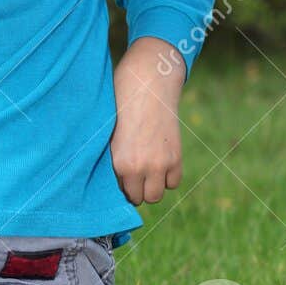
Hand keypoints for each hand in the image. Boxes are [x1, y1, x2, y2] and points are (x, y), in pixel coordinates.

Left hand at [110, 37, 185, 204]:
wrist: (147, 86)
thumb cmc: (121, 108)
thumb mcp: (109, 137)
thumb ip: (114, 161)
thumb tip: (116, 184)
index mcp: (120, 164)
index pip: (123, 194)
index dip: (122, 188)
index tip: (122, 180)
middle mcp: (141, 168)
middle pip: (142, 198)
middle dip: (138, 191)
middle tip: (135, 178)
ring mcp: (161, 163)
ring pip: (157, 195)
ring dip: (152, 187)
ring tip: (147, 172)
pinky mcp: (176, 156)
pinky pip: (174, 182)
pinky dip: (168, 177)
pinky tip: (161, 164)